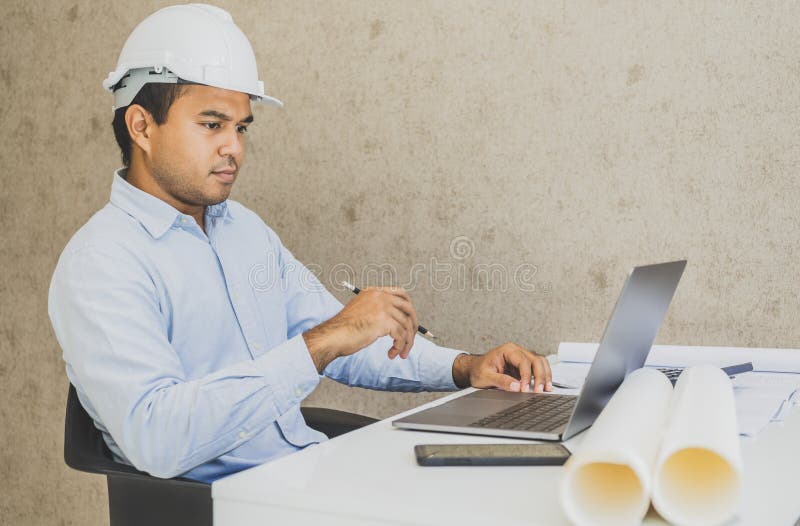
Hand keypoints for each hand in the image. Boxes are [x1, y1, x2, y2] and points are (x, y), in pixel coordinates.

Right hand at [303, 286, 419, 371]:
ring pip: (406, 325)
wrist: (332, 336)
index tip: (410, 323)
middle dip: (413, 326)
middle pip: (408, 308)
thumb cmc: (343, 330)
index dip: (409, 309)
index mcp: (374, 292)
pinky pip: (401, 335)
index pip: (401, 294)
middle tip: (410, 340)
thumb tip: (399, 322)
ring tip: (401, 353)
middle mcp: (380, 296)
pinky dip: (399, 347)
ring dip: (406, 342)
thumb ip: (378, 311)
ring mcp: (382, 307)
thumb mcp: (362, 312)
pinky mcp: (384, 321)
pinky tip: (391, 354)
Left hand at [452, 342, 552, 392]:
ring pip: (540, 362)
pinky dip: (543, 376)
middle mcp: (517, 351)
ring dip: (545, 375)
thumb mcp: (486, 377)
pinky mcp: (524, 366)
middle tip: (540, 390)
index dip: (526, 376)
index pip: (523, 361)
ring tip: (547, 388)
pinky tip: (545, 386)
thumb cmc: (478, 371)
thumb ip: (501, 381)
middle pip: (536, 360)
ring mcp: (522, 357)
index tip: (525, 389)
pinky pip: (538, 368)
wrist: (474, 369)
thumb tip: (516, 387)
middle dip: (540, 376)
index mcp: (507, 350)